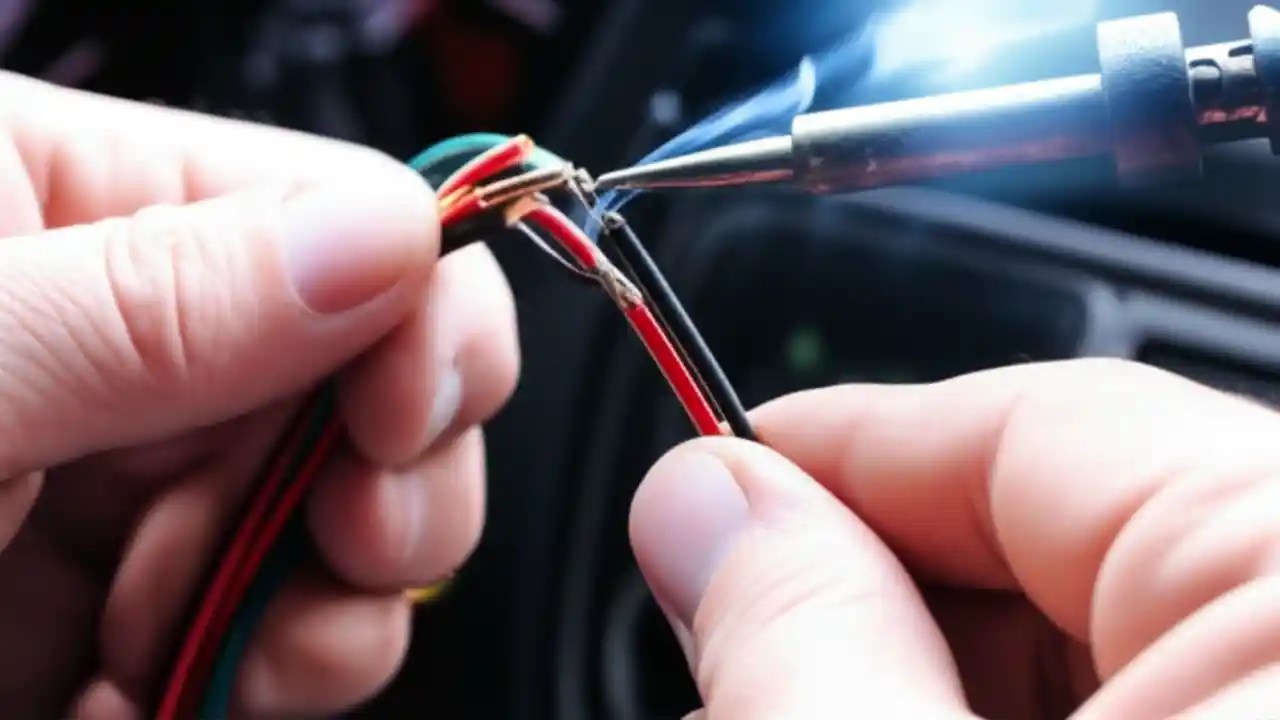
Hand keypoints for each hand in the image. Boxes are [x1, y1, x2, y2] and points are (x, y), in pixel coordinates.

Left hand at [0, 72, 517, 717]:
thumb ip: (167, 298)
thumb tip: (396, 234)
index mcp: (64, 200)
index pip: (332, 213)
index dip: (416, 314)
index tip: (408, 418)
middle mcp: (115, 330)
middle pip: (366, 381)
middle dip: (392, 482)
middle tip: (363, 540)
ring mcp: (117, 470)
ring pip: (332, 519)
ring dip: (328, 609)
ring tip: (240, 660)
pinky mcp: (109, 597)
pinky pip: (255, 622)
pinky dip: (246, 677)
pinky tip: (157, 697)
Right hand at [631, 359, 1279, 717]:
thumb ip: (802, 636)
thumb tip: (704, 505)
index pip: (1037, 420)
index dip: (841, 446)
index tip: (719, 483)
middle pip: (1069, 528)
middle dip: (879, 580)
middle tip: (743, 642)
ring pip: (1105, 627)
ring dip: (933, 670)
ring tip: (813, 715)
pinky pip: (1163, 697)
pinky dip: (1022, 719)